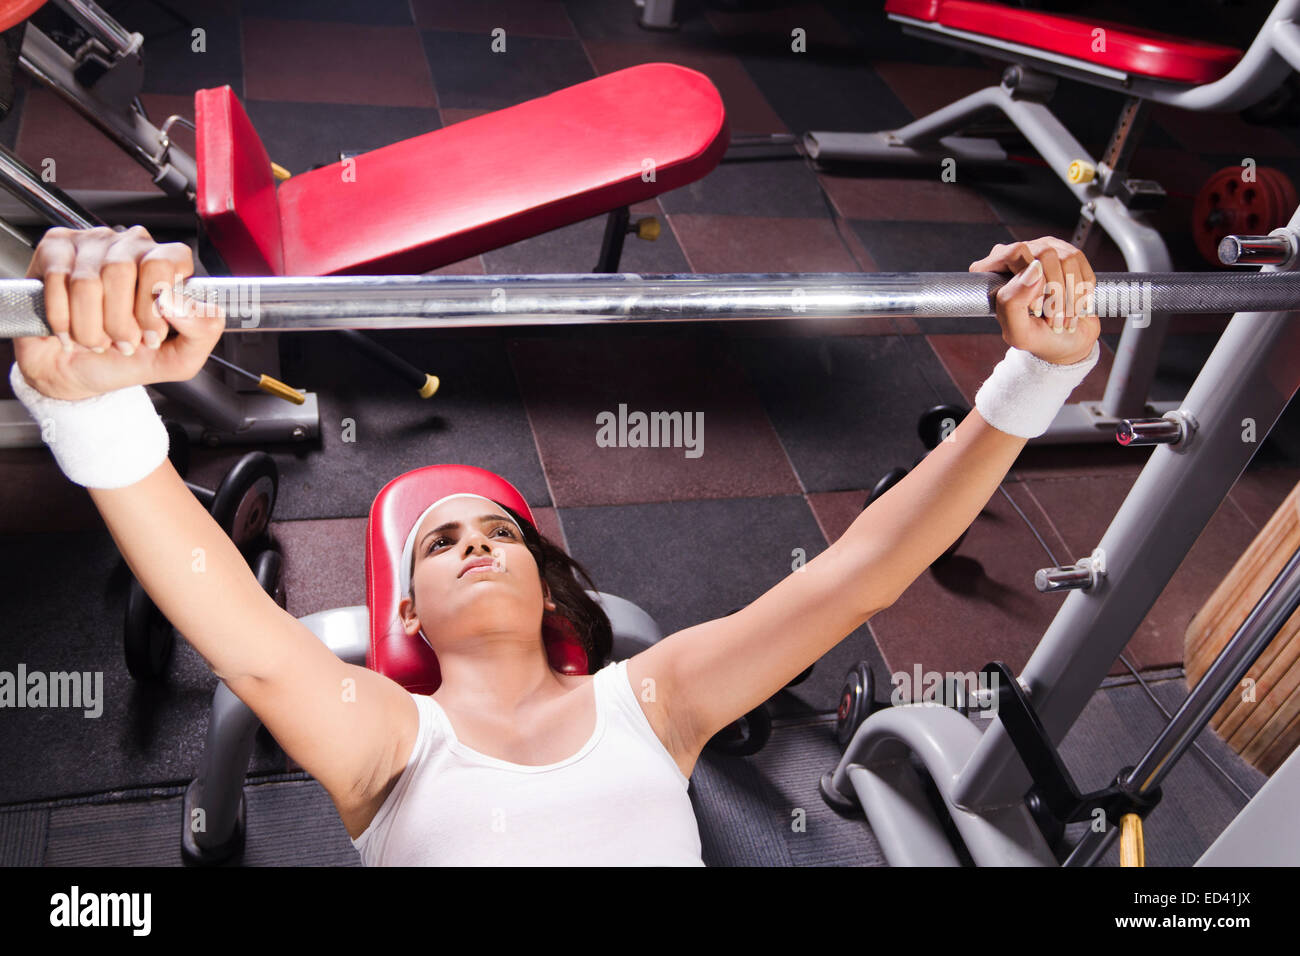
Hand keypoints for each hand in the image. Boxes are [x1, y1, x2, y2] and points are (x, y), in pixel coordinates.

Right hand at [13, 225, 225, 400]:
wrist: (76, 373)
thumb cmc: (127, 358)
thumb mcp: (178, 358)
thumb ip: (203, 333)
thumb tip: (180, 305)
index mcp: (167, 263)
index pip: (166, 261)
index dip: (154, 304)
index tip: (151, 335)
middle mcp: (131, 246)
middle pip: (122, 270)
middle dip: (120, 321)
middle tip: (122, 342)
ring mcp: (92, 243)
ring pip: (88, 281)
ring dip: (91, 326)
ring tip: (97, 340)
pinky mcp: (54, 248)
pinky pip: (57, 280)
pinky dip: (63, 318)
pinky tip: (69, 331)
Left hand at [968, 237, 1100, 365]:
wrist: (1066, 341)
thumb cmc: (1037, 338)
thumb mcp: (1017, 333)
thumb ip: (1012, 303)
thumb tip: (1033, 270)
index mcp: (993, 271)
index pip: (1013, 254)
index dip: (1029, 281)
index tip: (1034, 309)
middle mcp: (1016, 255)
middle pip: (1044, 254)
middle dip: (1055, 291)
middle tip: (1052, 318)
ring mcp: (1042, 250)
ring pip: (1066, 258)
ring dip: (1070, 295)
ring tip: (1064, 317)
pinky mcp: (1065, 254)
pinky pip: (1080, 262)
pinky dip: (1082, 290)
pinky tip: (1075, 306)